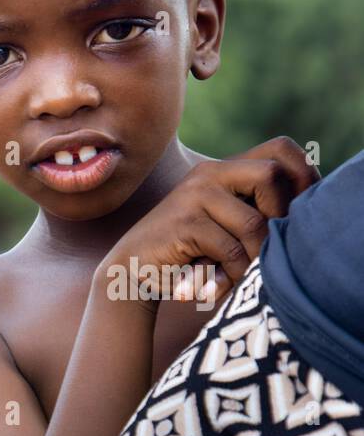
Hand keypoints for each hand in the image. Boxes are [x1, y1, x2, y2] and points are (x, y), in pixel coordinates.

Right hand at [96, 137, 319, 310]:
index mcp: (223, 169)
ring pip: (254, 223)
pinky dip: (232, 274)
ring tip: (241, 277)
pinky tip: (217, 285)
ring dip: (255, 258)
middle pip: (271, 175)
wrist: (130, 271)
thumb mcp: (221, 224)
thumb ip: (252, 211)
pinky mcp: (183, 223)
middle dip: (281, 217)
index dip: (303, 175)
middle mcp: (209, 173)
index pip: (280, 150)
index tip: (302, 212)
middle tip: (270, 249)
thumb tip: (305, 213)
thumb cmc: (186, 254)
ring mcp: (193, 195)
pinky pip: (230, 249)